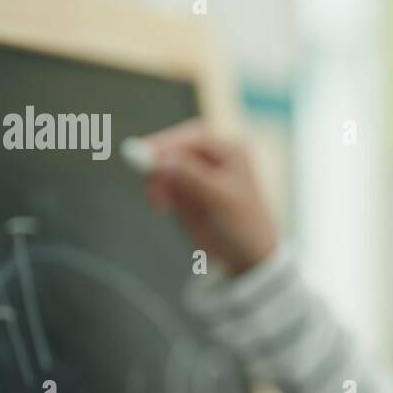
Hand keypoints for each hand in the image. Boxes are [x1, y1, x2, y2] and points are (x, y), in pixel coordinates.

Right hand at [141, 119, 277, 275]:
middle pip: (174, 149)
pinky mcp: (185, 190)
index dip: (167, 143)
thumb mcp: (220, 198)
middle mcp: (211, 157)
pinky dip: (159, 193)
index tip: (146, 155)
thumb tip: (163, 160)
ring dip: (157, 182)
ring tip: (160, 204)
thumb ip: (191, 177)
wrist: (246, 256)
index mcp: (229, 150)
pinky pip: (163, 184)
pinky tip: (162, 207)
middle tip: (150, 183)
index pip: (193, 137)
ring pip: (164, 167)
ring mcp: (196, 173)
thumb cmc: (244, 225)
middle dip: (159, 164)